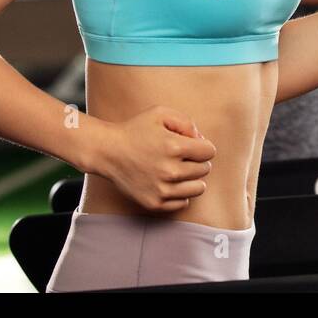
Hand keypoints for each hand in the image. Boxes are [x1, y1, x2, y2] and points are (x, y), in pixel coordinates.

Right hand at [95, 105, 216, 212]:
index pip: (209, 151)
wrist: (108, 152)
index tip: (191, 145)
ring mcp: (162, 189)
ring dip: (193, 178)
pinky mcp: (154, 203)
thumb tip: (201, 141)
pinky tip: (169, 182)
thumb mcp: (161, 114)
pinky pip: (183, 202)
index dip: (202, 146)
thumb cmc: (136, 130)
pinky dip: (180, 192)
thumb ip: (187, 123)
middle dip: (197, 160)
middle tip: (181, 156)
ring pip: (199, 188)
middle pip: (205, 169)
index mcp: (174, 147)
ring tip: (178, 169)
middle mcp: (170, 171)